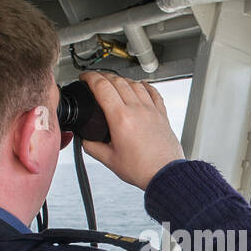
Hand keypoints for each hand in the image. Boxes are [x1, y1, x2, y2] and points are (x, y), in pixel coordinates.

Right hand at [78, 71, 184, 189]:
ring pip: (134, 83)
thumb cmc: (142, 169)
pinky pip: (153, 92)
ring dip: (121, 79)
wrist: (165, 175)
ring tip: (114, 82)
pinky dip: (143, 85)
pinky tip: (140, 86)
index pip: (102, 87)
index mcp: (121, 118)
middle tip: (96, 79)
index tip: (85, 78)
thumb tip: (85, 140)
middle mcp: (137, 109)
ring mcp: (151, 110)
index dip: (90, 78)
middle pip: (117, 81)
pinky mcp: (162, 114)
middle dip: (103, 76)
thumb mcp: (109, 160)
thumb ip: (92, 148)